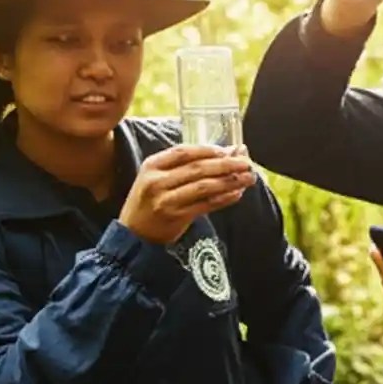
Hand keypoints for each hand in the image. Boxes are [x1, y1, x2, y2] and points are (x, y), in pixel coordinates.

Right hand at [118, 144, 255, 243]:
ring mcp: (166, 200)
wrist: (134, 234)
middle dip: (226, 164)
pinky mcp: (175, 217)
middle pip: (198, 168)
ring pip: (204, 186)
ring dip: (229, 181)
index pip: (183, 151)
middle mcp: (157, 181)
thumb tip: (229, 151)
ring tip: (248, 178)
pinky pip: (205, 205)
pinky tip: (236, 194)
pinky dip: (223, 199)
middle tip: (247, 163)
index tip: (229, 150)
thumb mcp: (159, 177)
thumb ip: (188, 165)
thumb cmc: (151, 200)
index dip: (208, 150)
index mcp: (152, 165)